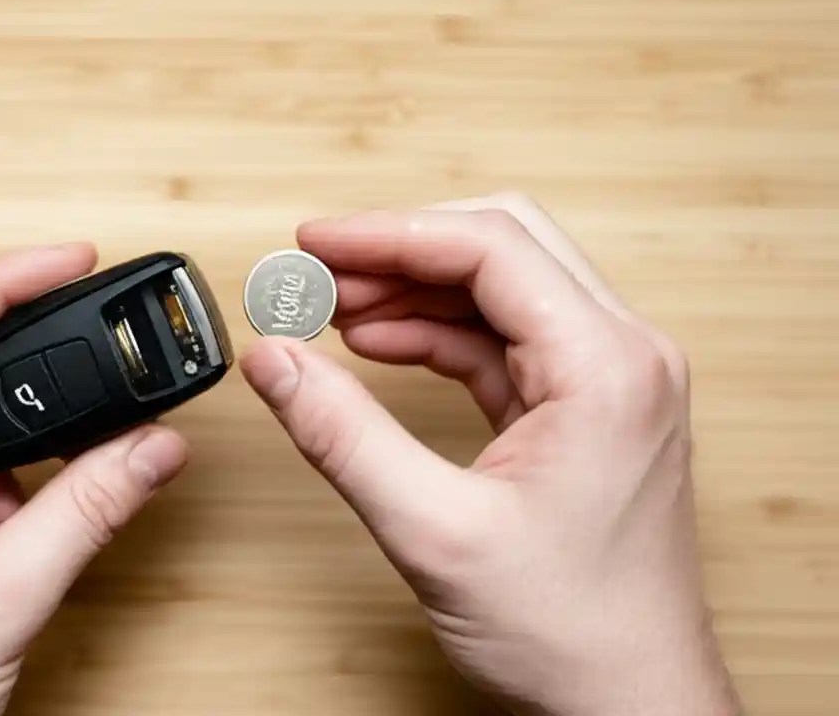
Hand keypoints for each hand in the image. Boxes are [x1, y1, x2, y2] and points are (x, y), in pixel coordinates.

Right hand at [241, 194, 739, 715]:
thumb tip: (274, 359)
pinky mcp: (584, 410)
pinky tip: (377, 345)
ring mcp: (607, 382)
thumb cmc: (571, 632)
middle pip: (501, 247)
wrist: (630, 702)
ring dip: (413, 290)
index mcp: (606, 368)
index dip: (388, 234)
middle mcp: (621, 358)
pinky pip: (503, 342)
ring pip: (500, 290)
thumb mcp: (433, 531)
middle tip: (317, 270)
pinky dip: (436, 335)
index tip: (313, 243)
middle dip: (399, 250)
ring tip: (331, 308)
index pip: (489, 249)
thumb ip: (342, 434)